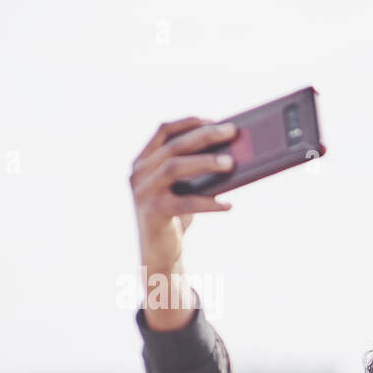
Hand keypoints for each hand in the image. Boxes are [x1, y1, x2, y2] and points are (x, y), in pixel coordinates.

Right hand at [129, 117, 236, 325]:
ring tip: (231, 163)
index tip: (215, 120)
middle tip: (232, 132)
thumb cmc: (176, 215)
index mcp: (143, 161)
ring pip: (174, 168)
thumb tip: (233, 154)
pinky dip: (209, 203)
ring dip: (205, 162)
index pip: (163, 130)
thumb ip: (196, 170)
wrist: (159, 252)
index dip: (189, 122)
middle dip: (204, 136)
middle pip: (173, 146)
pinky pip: (184, 203)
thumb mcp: (183, 188)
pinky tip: (229, 204)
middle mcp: (138, 173)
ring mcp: (143, 192)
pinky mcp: (153, 213)